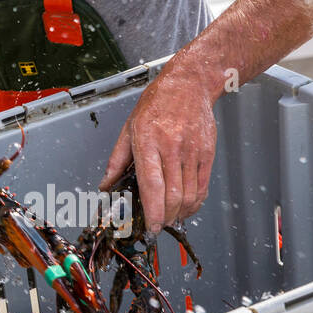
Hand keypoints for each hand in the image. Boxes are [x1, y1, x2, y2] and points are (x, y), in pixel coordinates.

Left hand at [99, 66, 217, 233]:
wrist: (189, 86)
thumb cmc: (156, 104)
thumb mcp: (128, 128)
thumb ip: (116, 160)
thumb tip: (106, 185)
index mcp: (148, 141)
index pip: (152, 185)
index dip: (153, 211)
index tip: (151, 226)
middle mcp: (172, 148)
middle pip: (173, 195)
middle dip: (166, 217)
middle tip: (158, 225)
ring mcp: (192, 152)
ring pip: (189, 195)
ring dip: (180, 213)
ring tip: (170, 217)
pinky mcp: (207, 154)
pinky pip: (203, 186)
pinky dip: (195, 203)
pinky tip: (186, 207)